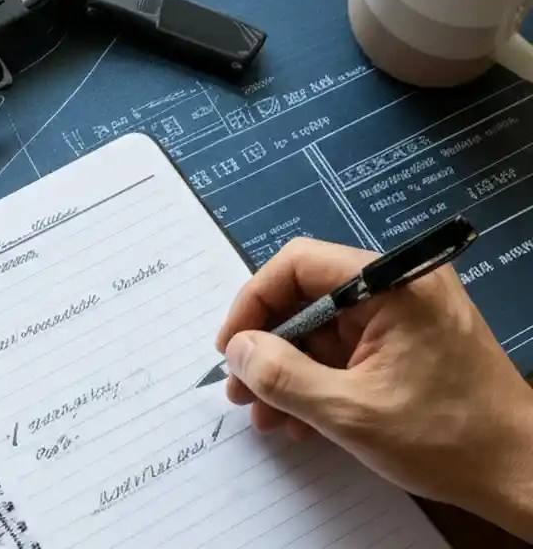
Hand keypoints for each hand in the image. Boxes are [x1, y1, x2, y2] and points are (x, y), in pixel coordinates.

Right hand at [216, 238, 532, 539]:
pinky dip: (318, 379)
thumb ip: (284, 376)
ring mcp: (406, 315)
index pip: (299, 264)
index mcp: (392, 284)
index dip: (254, 303)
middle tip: (241, 390)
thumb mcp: (350, 411)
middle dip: (269, 346)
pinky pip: (347, 349)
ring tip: (266, 415)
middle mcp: (399, 287)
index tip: (233, 349)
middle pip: (308, 297)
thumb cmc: (445, 438)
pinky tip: (301, 419)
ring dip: (288, 370)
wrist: (522, 474)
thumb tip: (237, 350)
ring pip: (323, 328)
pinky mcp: (409, 344)